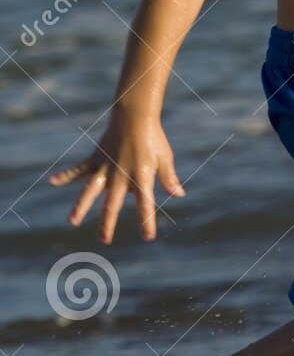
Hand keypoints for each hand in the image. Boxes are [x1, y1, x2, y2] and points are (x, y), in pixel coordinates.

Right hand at [48, 111, 184, 242]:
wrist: (135, 115)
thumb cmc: (153, 138)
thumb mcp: (164, 158)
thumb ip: (168, 178)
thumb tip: (179, 195)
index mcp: (141, 176)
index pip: (145, 203)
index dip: (146, 221)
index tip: (148, 237)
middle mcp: (121, 174)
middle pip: (112, 203)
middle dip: (108, 223)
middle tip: (105, 240)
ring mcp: (106, 166)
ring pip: (91, 190)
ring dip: (81, 206)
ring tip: (72, 221)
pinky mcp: (97, 158)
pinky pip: (80, 169)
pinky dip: (66, 175)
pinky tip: (52, 181)